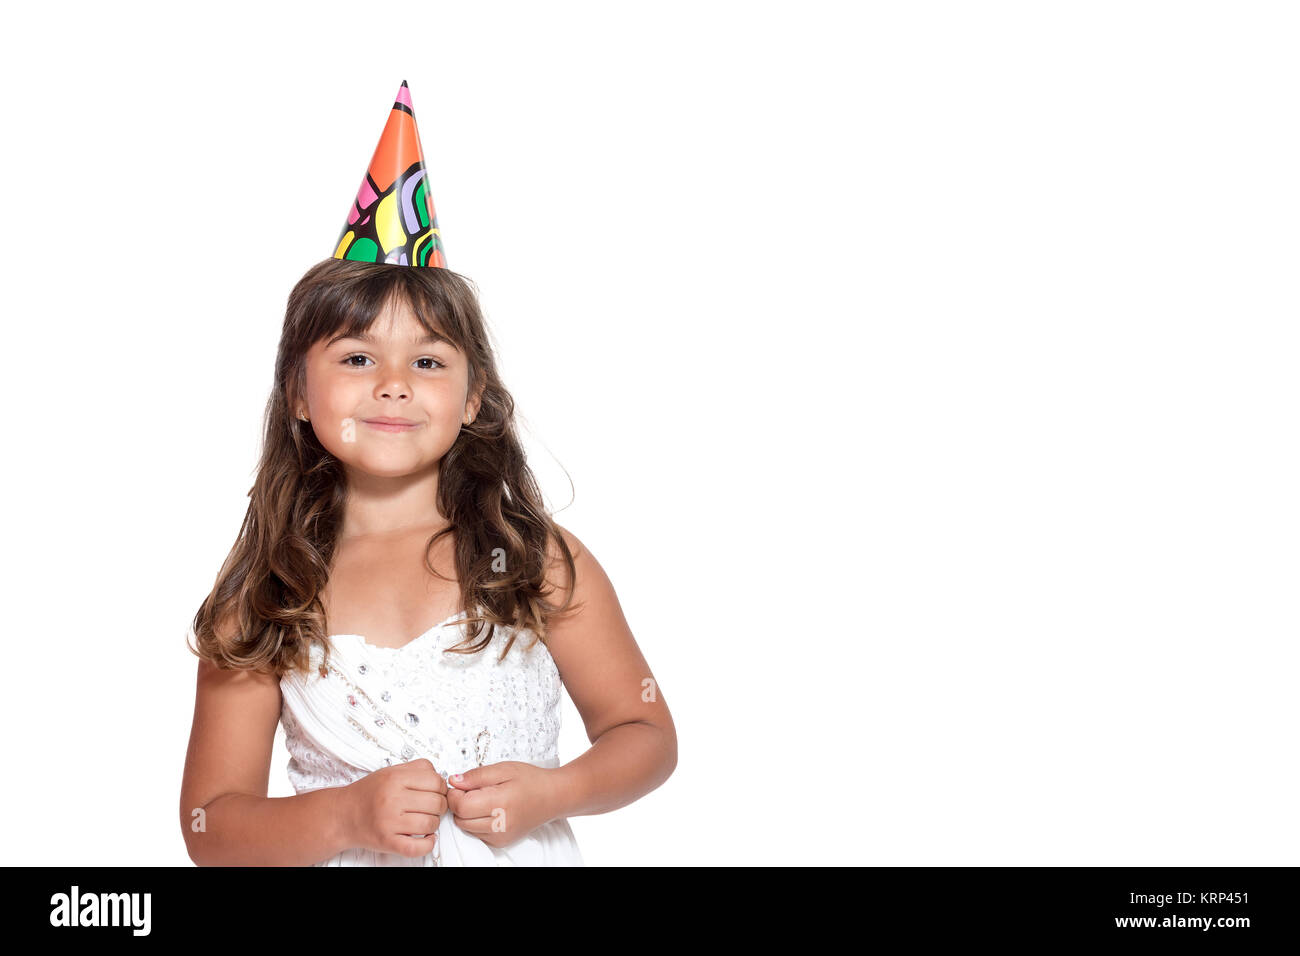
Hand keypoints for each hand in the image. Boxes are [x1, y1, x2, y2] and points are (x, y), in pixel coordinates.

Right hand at [342, 758, 447, 857]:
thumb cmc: (367, 794)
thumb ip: (416, 769)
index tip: (437, 792)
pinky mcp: (387, 842)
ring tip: (425, 821)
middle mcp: (392, 799)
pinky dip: (428, 845)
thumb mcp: (390, 771)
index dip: (441, 788)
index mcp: (395, 779)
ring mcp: (389, 822)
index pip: (436, 781)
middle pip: (436, 803)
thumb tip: (440, 776)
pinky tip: (427, 839)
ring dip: (433, 824)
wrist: (342, 815)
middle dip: (440, 806)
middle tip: (432, 808)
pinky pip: (417, 847)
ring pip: (430, 824)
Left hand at [446, 761, 563, 848]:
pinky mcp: (501, 842)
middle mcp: (500, 825)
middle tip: (472, 790)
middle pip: (460, 819)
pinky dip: (476, 822)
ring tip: (483, 799)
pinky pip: (476, 834)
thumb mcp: (503, 769)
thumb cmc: (531, 781)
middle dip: (460, 803)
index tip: (460, 784)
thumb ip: (476, 776)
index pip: (460, 806)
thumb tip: (454, 781)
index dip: (455, 793)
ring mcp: (500, 836)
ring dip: (467, 814)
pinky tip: (489, 810)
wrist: (553, 797)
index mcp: (500, 803)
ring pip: (465, 828)